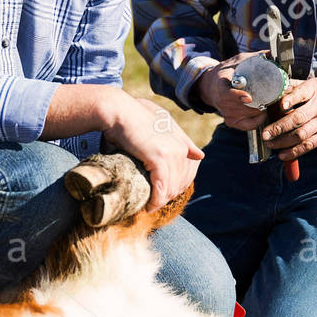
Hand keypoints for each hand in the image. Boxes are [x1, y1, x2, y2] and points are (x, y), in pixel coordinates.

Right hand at [102, 94, 203, 209]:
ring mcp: (172, 153)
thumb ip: (180, 139)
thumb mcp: (161, 123)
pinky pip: (162, 189)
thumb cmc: (131, 115)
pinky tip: (148, 206)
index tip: (164, 191)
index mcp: (182, 141)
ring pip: (172, 189)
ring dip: (161, 201)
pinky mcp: (159, 158)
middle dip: (169, 196)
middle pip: (181, 183)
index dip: (178, 184)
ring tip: (148, 205)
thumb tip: (199, 155)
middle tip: (153, 202)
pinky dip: (155, 201)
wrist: (117, 110)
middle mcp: (181, 147)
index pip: (190, 171)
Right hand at [196, 53, 269, 130]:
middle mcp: (221, 102)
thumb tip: (272, 53)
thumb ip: (254, 58)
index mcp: (220, 86)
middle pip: (243, 107)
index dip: (237, 96)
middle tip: (275, 95)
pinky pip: (248, 125)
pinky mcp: (231, 121)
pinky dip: (258, 119)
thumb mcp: (237, 61)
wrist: (211, 86)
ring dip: (261, 108)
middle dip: (260, 102)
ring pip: (249, 114)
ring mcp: (226, 113)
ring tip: (270, 100)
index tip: (248, 97)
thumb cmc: (227, 72)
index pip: (227, 94)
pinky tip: (262, 111)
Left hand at [262, 77, 316, 159]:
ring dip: (283, 141)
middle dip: (279, 127)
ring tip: (270, 143)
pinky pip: (309, 145)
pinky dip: (295, 152)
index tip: (280, 105)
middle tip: (265, 133)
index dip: (291, 99)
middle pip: (297, 118)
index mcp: (315, 89)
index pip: (302, 93)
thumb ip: (297, 86)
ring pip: (301, 134)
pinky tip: (283, 155)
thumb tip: (276, 87)